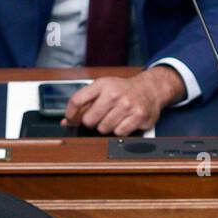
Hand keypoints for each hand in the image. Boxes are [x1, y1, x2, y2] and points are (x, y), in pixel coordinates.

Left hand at [62, 66, 183, 135]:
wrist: (150, 89)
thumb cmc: (123, 91)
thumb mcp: (103, 89)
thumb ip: (84, 104)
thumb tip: (66, 122)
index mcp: (102, 84)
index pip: (77, 100)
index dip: (70, 115)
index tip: (70, 120)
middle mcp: (114, 93)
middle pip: (89, 120)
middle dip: (92, 122)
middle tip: (100, 117)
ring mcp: (127, 105)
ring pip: (104, 129)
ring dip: (107, 127)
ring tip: (114, 118)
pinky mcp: (138, 116)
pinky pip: (119, 133)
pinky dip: (120, 131)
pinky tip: (125, 121)